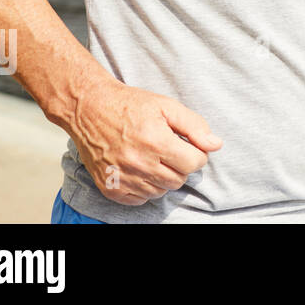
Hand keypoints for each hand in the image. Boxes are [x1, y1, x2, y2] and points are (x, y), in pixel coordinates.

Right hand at [67, 76, 221, 205]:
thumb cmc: (130, 105)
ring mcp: (122, 178)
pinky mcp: (109, 187)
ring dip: (164, 177)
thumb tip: (215, 145)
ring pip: (160, 191)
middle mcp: (139, 163)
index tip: (189, 146)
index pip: (194, 163)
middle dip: (181, 166)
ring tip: (154, 158)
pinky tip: (140, 169)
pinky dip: (145, 188)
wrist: (89, 109)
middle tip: (171, 151)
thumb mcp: (166, 106)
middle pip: (179, 180)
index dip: (197, 154)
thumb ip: (194, 126)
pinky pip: (139, 199)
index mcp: (156, 141)